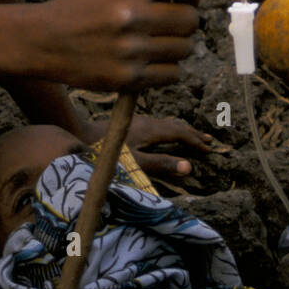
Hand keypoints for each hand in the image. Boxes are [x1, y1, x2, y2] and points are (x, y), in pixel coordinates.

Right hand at [41, 0, 207, 92]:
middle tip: (171, 20)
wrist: (44, 40)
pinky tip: (149, 60)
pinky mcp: (127, 79)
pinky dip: (167, 68)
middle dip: (187, 19)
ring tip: (156, 41)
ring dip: (177, 45)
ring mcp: (129, 50)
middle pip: (191, 19)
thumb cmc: (85, 6)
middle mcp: (130, 17)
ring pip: (185, 49)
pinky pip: (172, 74)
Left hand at [82, 113, 212, 180]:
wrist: (80, 136)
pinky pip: (158, 123)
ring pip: (166, 122)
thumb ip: (161, 165)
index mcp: (151, 130)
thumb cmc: (106, 153)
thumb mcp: (135, 163)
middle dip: (192, 133)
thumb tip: (189, 167)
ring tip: (192, 134)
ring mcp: (138, 121)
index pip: (180, 133)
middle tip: (209, 140)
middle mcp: (147, 122)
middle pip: (176, 125)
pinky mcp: (130, 123)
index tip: (209, 149)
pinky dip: (169, 128)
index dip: (195, 141)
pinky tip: (164, 132)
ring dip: (182, 129)